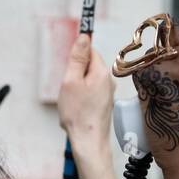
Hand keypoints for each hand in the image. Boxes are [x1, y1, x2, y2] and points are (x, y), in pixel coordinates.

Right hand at [57, 33, 117, 178]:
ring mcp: (107, 93)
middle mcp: (108, 81)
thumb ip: (77, 58)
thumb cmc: (78, 113)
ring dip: (75, 89)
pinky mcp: (104, 104)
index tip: (69, 71)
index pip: (90, 51)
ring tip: (72, 104)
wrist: (88, 143)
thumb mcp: (71, 81)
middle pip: (88, 67)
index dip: (76, 59)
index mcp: (102, 72)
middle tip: (69, 91)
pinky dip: (79, 100)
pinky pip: (89, 94)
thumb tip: (84, 36)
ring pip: (86, 81)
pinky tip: (76, 112)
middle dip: (74, 76)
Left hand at [130, 7, 178, 174]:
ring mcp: (174, 61)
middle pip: (178, 29)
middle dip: (174, 44)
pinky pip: (138, 65)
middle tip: (174, 65)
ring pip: (156, 44)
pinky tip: (149, 91)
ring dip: (155, 57)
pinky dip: (140, 76)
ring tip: (162, 80)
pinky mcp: (150, 75)